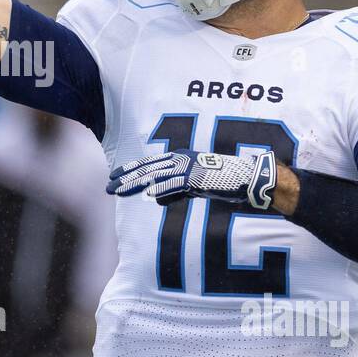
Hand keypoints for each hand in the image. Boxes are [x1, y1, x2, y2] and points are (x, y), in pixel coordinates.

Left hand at [107, 149, 277, 208]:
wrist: (249, 179)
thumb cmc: (222, 182)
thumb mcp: (193, 187)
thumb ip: (174, 190)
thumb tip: (155, 198)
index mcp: (180, 158)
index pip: (150, 164)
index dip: (131, 169)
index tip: (114, 176)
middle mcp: (182, 159)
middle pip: (148, 168)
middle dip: (127, 177)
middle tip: (108, 186)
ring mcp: (190, 167)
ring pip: (156, 175)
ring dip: (136, 183)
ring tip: (119, 191)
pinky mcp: (199, 178)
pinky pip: (176, 184)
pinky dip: (161, 189)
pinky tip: (147, 195)